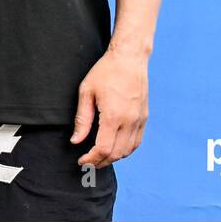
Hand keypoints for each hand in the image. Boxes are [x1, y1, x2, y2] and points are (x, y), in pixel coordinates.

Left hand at [70, 44, 148, 166]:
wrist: (129, 59)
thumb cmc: (105, 72)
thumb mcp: (86, 92)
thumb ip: (82, 119)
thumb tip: (76, 140)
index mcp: (113, 115)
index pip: (103, 148)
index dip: (91, 158)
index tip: (81, 160)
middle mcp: (129, 121)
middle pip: (116, 153)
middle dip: (100, 161)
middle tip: (88, 162)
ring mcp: (139, 120)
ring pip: (128, 150)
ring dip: (113, 157)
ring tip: (99, 157)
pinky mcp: (144, 118)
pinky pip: (137, 141)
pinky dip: (126, 150)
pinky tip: (115, 148)